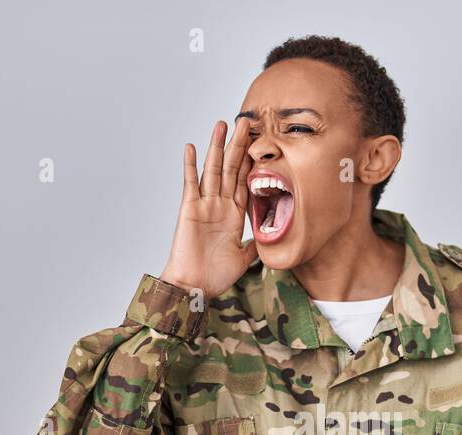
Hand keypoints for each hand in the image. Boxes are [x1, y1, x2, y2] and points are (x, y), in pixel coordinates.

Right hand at [160, 118, 256, 299]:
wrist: (195, 286)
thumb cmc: (215, 275)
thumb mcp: (244, 257)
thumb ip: (256, 244)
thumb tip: (271, 237)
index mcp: (234, 214)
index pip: (244, 181)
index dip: (251, 162)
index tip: (259, 142)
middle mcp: (220, 205)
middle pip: (230, 168)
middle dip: (238, 145)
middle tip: (245, 122)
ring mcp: (204, 205)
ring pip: (212, 170)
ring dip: (217, 147)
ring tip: (222, 124)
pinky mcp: (189, 209)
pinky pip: (190, 184)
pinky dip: (190, 165)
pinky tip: (191, 147)